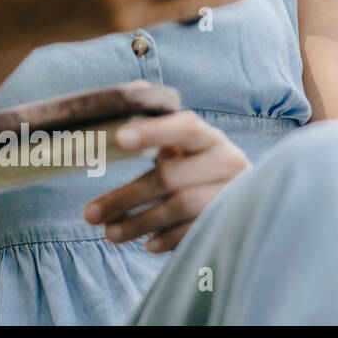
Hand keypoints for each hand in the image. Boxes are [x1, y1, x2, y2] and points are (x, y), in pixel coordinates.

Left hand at [82, 110, 250, 253]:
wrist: (248, 201)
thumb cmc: (197, 166)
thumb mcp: (183, 146)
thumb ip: (158, 125)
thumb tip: (131, 93)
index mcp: (208, 137)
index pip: (184, 127)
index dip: (152, 131)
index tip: (119, 138)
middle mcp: (227, 162)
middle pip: (170, 177)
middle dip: (125, 196)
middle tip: (88, 214)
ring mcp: (234, 194)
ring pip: (182, 207)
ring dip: (140, 222)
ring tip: (108, 234)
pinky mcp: (235, 222)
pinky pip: (196, 232)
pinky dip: (168, 239)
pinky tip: (147, 244)